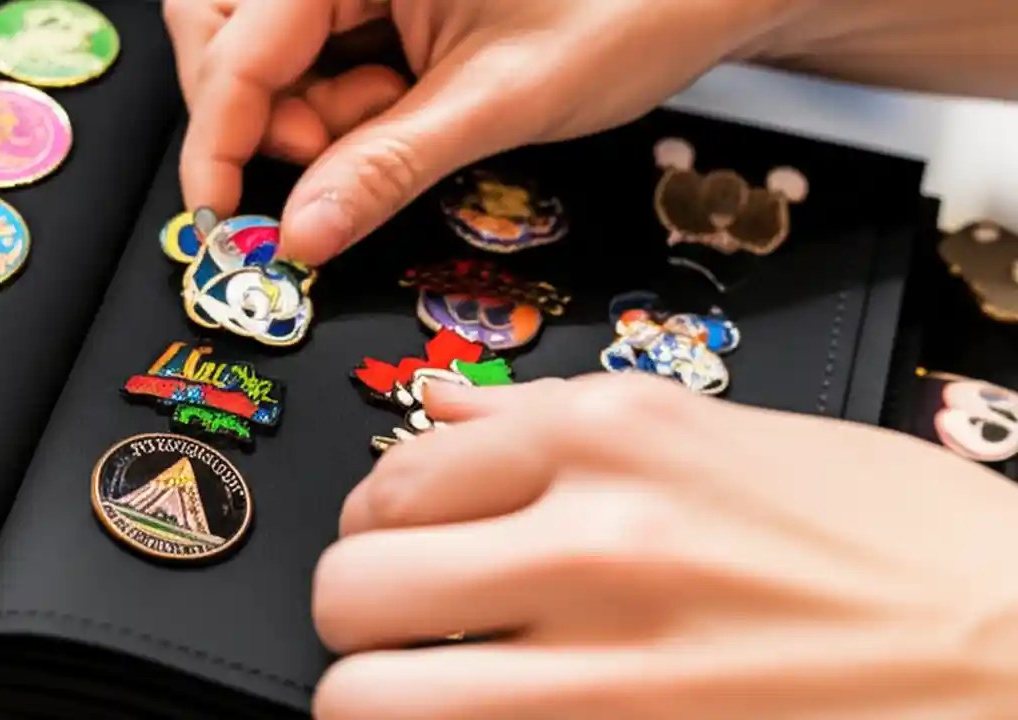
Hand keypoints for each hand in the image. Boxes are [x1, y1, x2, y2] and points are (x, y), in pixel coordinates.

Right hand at [164, 0, 798, 264]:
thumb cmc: (626, 12)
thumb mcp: (498, 100)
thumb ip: (386, 167)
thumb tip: (300, 236)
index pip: (241, 39)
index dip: (219, 134)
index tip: (219, 213)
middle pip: (229, 33)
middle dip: (259, 115)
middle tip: (321, 164)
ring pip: (271, 54)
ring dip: (306, 116)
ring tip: (393, 128)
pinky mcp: (383, 0)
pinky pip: (321, 60)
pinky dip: (341, 108)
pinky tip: (401, 112)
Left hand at [313, 375, 1017, 718]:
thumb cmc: (894, 537)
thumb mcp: (721, 434)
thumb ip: (557, 419)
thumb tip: (446, 406)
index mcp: (612, 436)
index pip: (391, 475)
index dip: (381, 515)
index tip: (404, 535)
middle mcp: (594, 544)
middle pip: (352, 588)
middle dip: (362, 606)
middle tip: (406, 616)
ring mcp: (605, 674)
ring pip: (367, 701)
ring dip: (383, 691)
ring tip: (434, 683)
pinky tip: (499, 718)